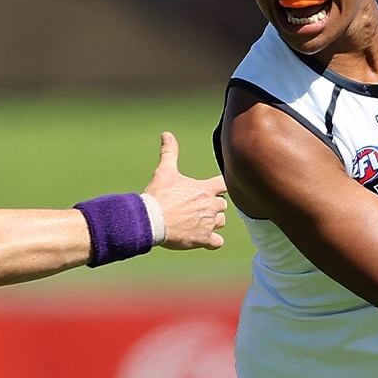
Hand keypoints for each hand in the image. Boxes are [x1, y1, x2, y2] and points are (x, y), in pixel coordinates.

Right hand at [142, 131, 227, 249]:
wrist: (151, 219)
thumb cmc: (158, 195)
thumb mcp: (164, 171)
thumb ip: (169, 153)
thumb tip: (166, 134)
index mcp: (205, 189)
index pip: (225, 184)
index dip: (221, 187)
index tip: (213, 189)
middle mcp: (211, 205)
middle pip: (224, 205)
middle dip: (214, 206)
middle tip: (198, 207)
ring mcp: (208, 223)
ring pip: (221, 222)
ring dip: (213, 222)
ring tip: (199, 222)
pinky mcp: (203, 239)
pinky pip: (218, 243)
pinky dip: (213, 241)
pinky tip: (203, 239)